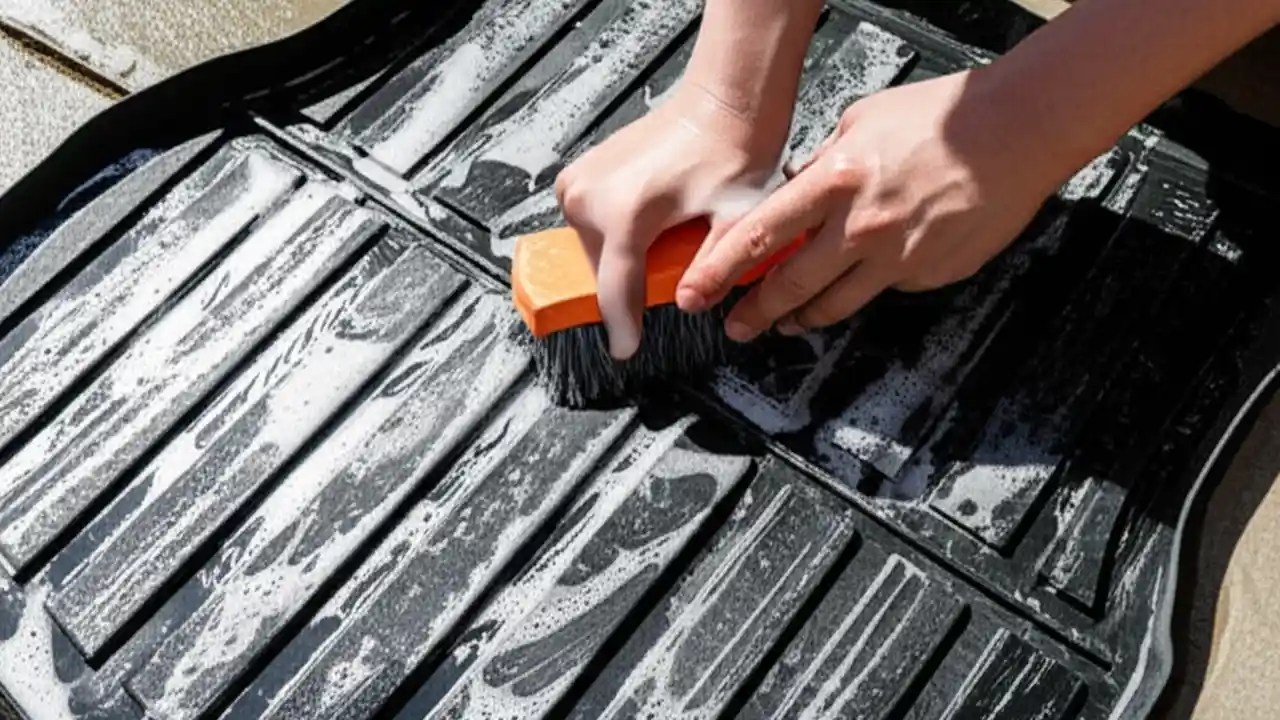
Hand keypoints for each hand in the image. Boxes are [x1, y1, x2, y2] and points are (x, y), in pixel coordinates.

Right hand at [554, 82, 788, 359]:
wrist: (721, 102)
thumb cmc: (733, 151)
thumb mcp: (734, 219)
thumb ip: (711, 268)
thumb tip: (688, 305)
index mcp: (624, 214)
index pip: (613, 291)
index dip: (622, 328)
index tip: (625, 350)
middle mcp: (589, 197)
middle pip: (602, 272)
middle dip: (635, 280)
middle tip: (678, 256)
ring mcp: (578, 183)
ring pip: (594, 251)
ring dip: (625, 256)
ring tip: (667, 231)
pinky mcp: (576, 176)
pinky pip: (591, 225)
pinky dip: (616, 233)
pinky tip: (651, 216)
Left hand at [675, 68, 1068, 341]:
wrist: (1018, 131)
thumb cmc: (943, 118)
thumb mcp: (860, 122)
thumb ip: (821, 163)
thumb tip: (794, 188)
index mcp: (835, 180)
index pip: (758, 236)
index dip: (719, 271)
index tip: (696, 294)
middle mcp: (861, 226)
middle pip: (790, 284)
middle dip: (754, 311)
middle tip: (737, 326)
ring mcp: (897, 256)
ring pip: (835, 303)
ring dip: (803, 317)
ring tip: (786, 323)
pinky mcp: (929, 274)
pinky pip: (887, 288)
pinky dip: (871, 285)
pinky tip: (870, 274)